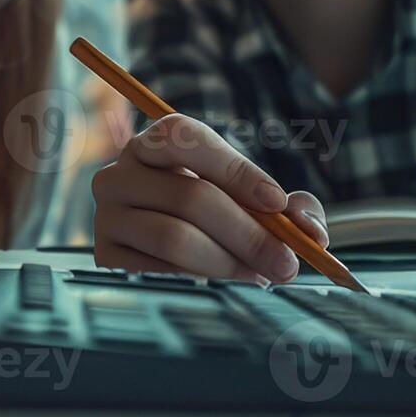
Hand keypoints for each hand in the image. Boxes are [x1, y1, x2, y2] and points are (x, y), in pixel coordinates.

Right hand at [91, 114, 326, 282]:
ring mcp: (106, 215)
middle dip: (247, 233)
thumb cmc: (220, 213)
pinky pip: (158, 269)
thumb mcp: (255, 200)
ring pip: (173, 238)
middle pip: (189, 197)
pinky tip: (224, 278)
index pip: (185, 138)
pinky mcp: (105, 254)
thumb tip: (311, 231)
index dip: (235, 169)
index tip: (276, 203)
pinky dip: (200, 278)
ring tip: (258, 274)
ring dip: (226, 262)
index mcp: (154, 143)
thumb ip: (291, 209)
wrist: (171, 240)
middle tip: (285, 262)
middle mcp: (119, 173)